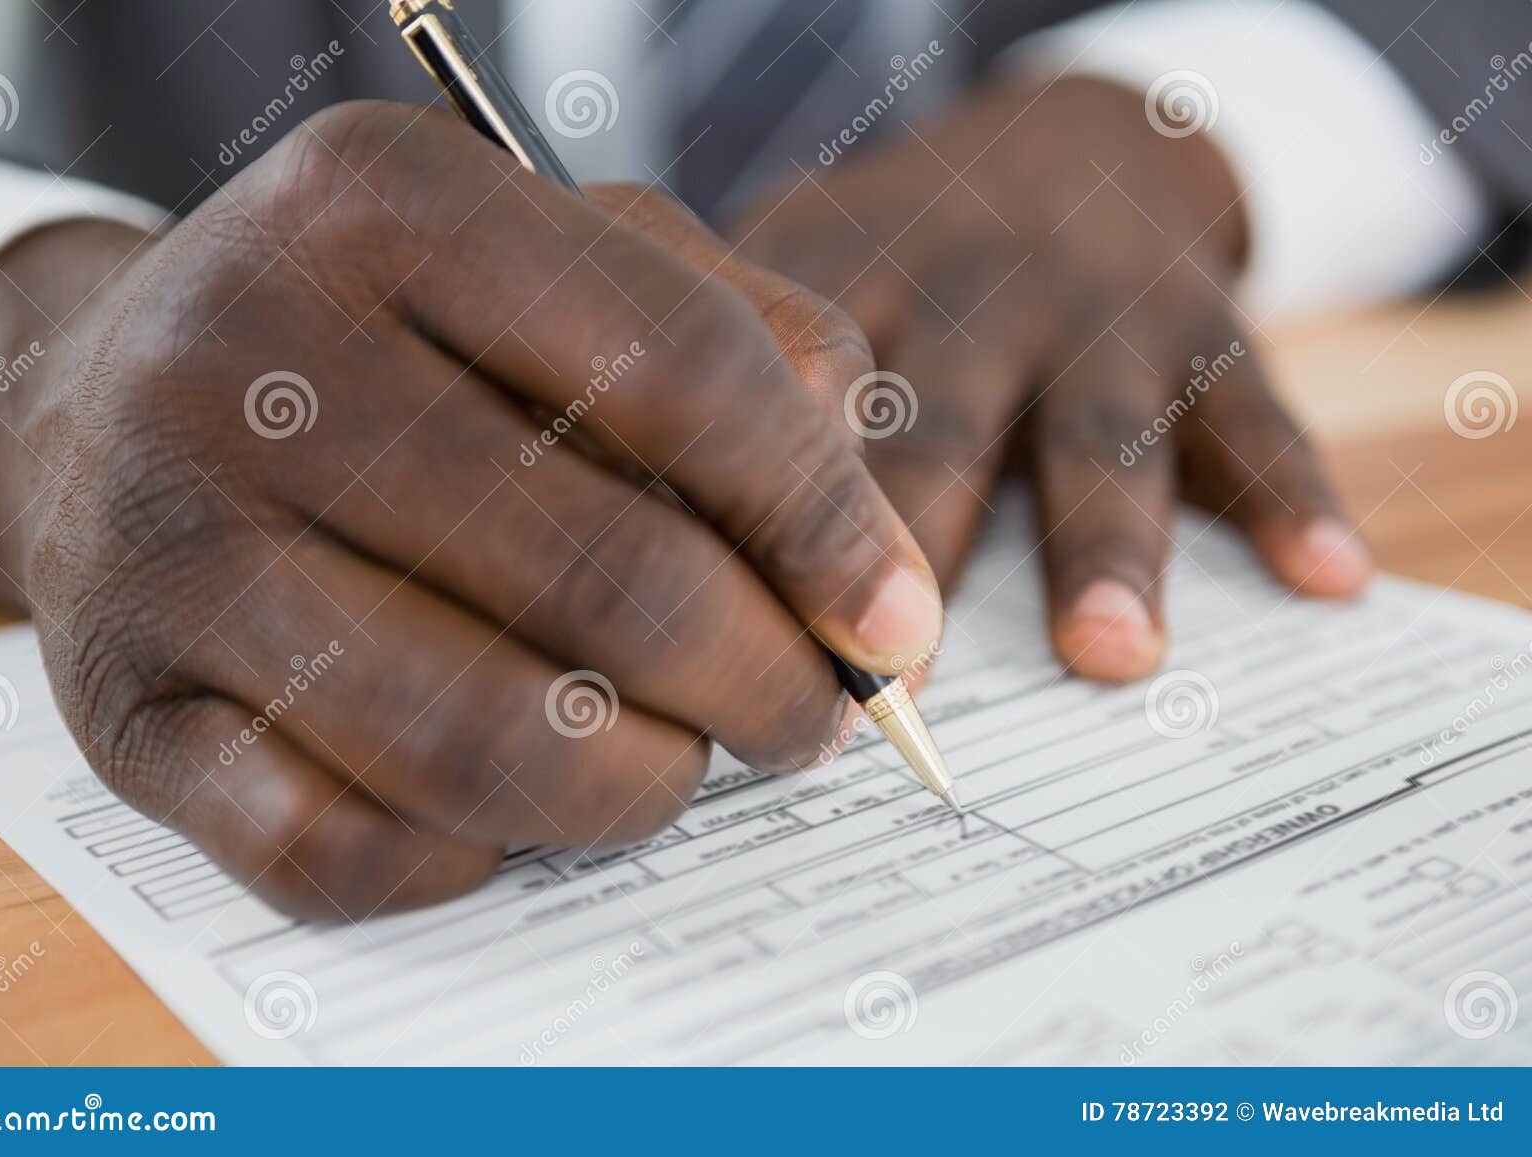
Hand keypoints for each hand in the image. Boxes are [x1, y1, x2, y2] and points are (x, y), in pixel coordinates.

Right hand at [0, 102, 942, 918]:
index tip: (895, 622)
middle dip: (759, 681)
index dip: (824, 517)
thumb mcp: (563, 262)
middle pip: (602, 572)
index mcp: (384, 204)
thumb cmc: (390, 337)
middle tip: (806, 718)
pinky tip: (514, 807)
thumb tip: (870, 545)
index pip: (681, 368)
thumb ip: (750, 345)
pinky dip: (474, 856)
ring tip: (674, 763)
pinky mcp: (124, 713)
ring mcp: (168, 545)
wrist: (97, 400)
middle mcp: (248, 358)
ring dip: (635, 784)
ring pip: (481, 739)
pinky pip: (344, 850)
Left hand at [731, 76, 1371, 681]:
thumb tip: (631, 535)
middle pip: (935, 431)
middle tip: (899, 674)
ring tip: (1107, 654)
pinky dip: (1292, 495)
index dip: (766, 514)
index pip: (796, 406)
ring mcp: (1097, 314)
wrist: (1069, 144)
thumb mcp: (802, 261)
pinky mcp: (1208, 330)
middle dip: (914, 547)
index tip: (741, 630)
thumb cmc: (905, 255)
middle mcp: (970, 296)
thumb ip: (729, 370)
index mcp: (851, 284)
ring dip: (1105, 545)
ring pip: (1099, 434)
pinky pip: (1259, 414)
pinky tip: (1325, 578)